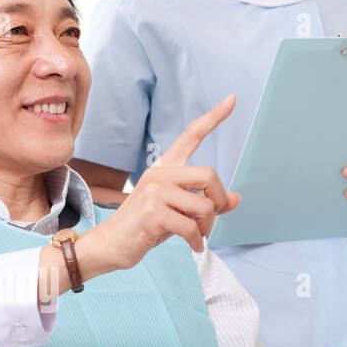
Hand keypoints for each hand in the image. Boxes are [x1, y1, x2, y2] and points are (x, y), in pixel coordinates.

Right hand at [76, 96, 239, 279]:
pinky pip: (190, 227)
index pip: (190, 136)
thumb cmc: (145, 228)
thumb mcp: (177, 212)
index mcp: (165, 168)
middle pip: (209, 175)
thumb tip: (235, 199)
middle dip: (218, 201)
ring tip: (197, 236)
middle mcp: (160, 174)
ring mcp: (155, 192)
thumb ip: (204, 203)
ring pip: (203, 206)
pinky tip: (193, 246)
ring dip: (207, 227)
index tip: (231, 99)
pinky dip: (196, 241)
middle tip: (211, 219)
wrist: (111, 245)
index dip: (213, 118)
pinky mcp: (153, 213)